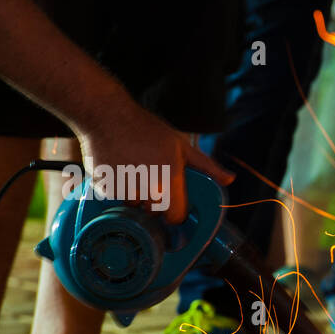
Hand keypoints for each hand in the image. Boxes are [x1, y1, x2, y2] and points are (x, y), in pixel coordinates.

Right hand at [74, 92, 232, 224]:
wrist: (108, 116)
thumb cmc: (146, 129)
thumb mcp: (182, 145)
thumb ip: (206, 166)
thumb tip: (230, 180)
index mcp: (169, 179)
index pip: (175, 217)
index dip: (175, 213)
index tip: (172, 205)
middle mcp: (147, 188)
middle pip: (153, 213)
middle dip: (153, 202)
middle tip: (151, 179)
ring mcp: (124, 188)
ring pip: (133, 206)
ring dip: (134, 195)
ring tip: (133, 171)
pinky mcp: (104, 187)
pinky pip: (114, 198)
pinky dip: (117, 189)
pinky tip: (119, 169)